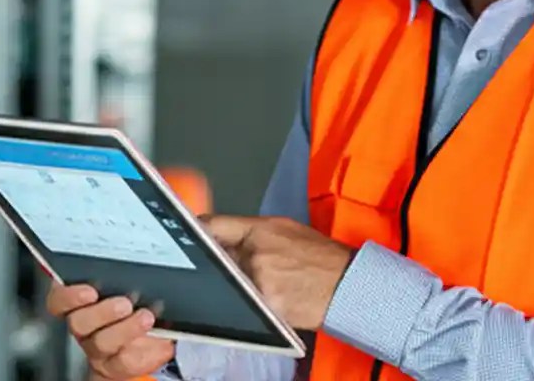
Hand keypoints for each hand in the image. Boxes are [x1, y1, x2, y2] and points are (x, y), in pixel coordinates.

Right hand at [45, 282, 174, 378]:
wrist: (150, 336)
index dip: (68, 296)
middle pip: (79, 322)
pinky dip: (143, 348)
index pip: (59, 299)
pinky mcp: (116, 364)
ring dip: (125, 329)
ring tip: (145, 317)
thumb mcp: (129, 279)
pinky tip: (156, 337)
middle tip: (124, 303)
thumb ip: (122, 270)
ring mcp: (98, 346)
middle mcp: (84, 324)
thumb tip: (133, 254)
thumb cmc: (136, 299)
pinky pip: (123, 361)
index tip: (89, 291)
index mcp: (79, 299)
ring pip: (101, 342)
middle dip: (102, 312)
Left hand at [202, 215, 355, 329]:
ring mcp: (257, 283)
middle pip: (215, 258)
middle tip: (231, 264)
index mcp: (259, 230)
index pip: (211, 226)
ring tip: (262, 282)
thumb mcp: (285, 229)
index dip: (197, 231)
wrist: (346, 284)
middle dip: (218, 261)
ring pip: (228, 283)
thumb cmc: (319, 256)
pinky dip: (246, 302)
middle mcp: (254, 254)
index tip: (188, 235)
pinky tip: (265, 296)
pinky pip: (243, 303)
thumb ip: (249, 231)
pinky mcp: (264, 308)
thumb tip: (218, 235)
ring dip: (233, 283)